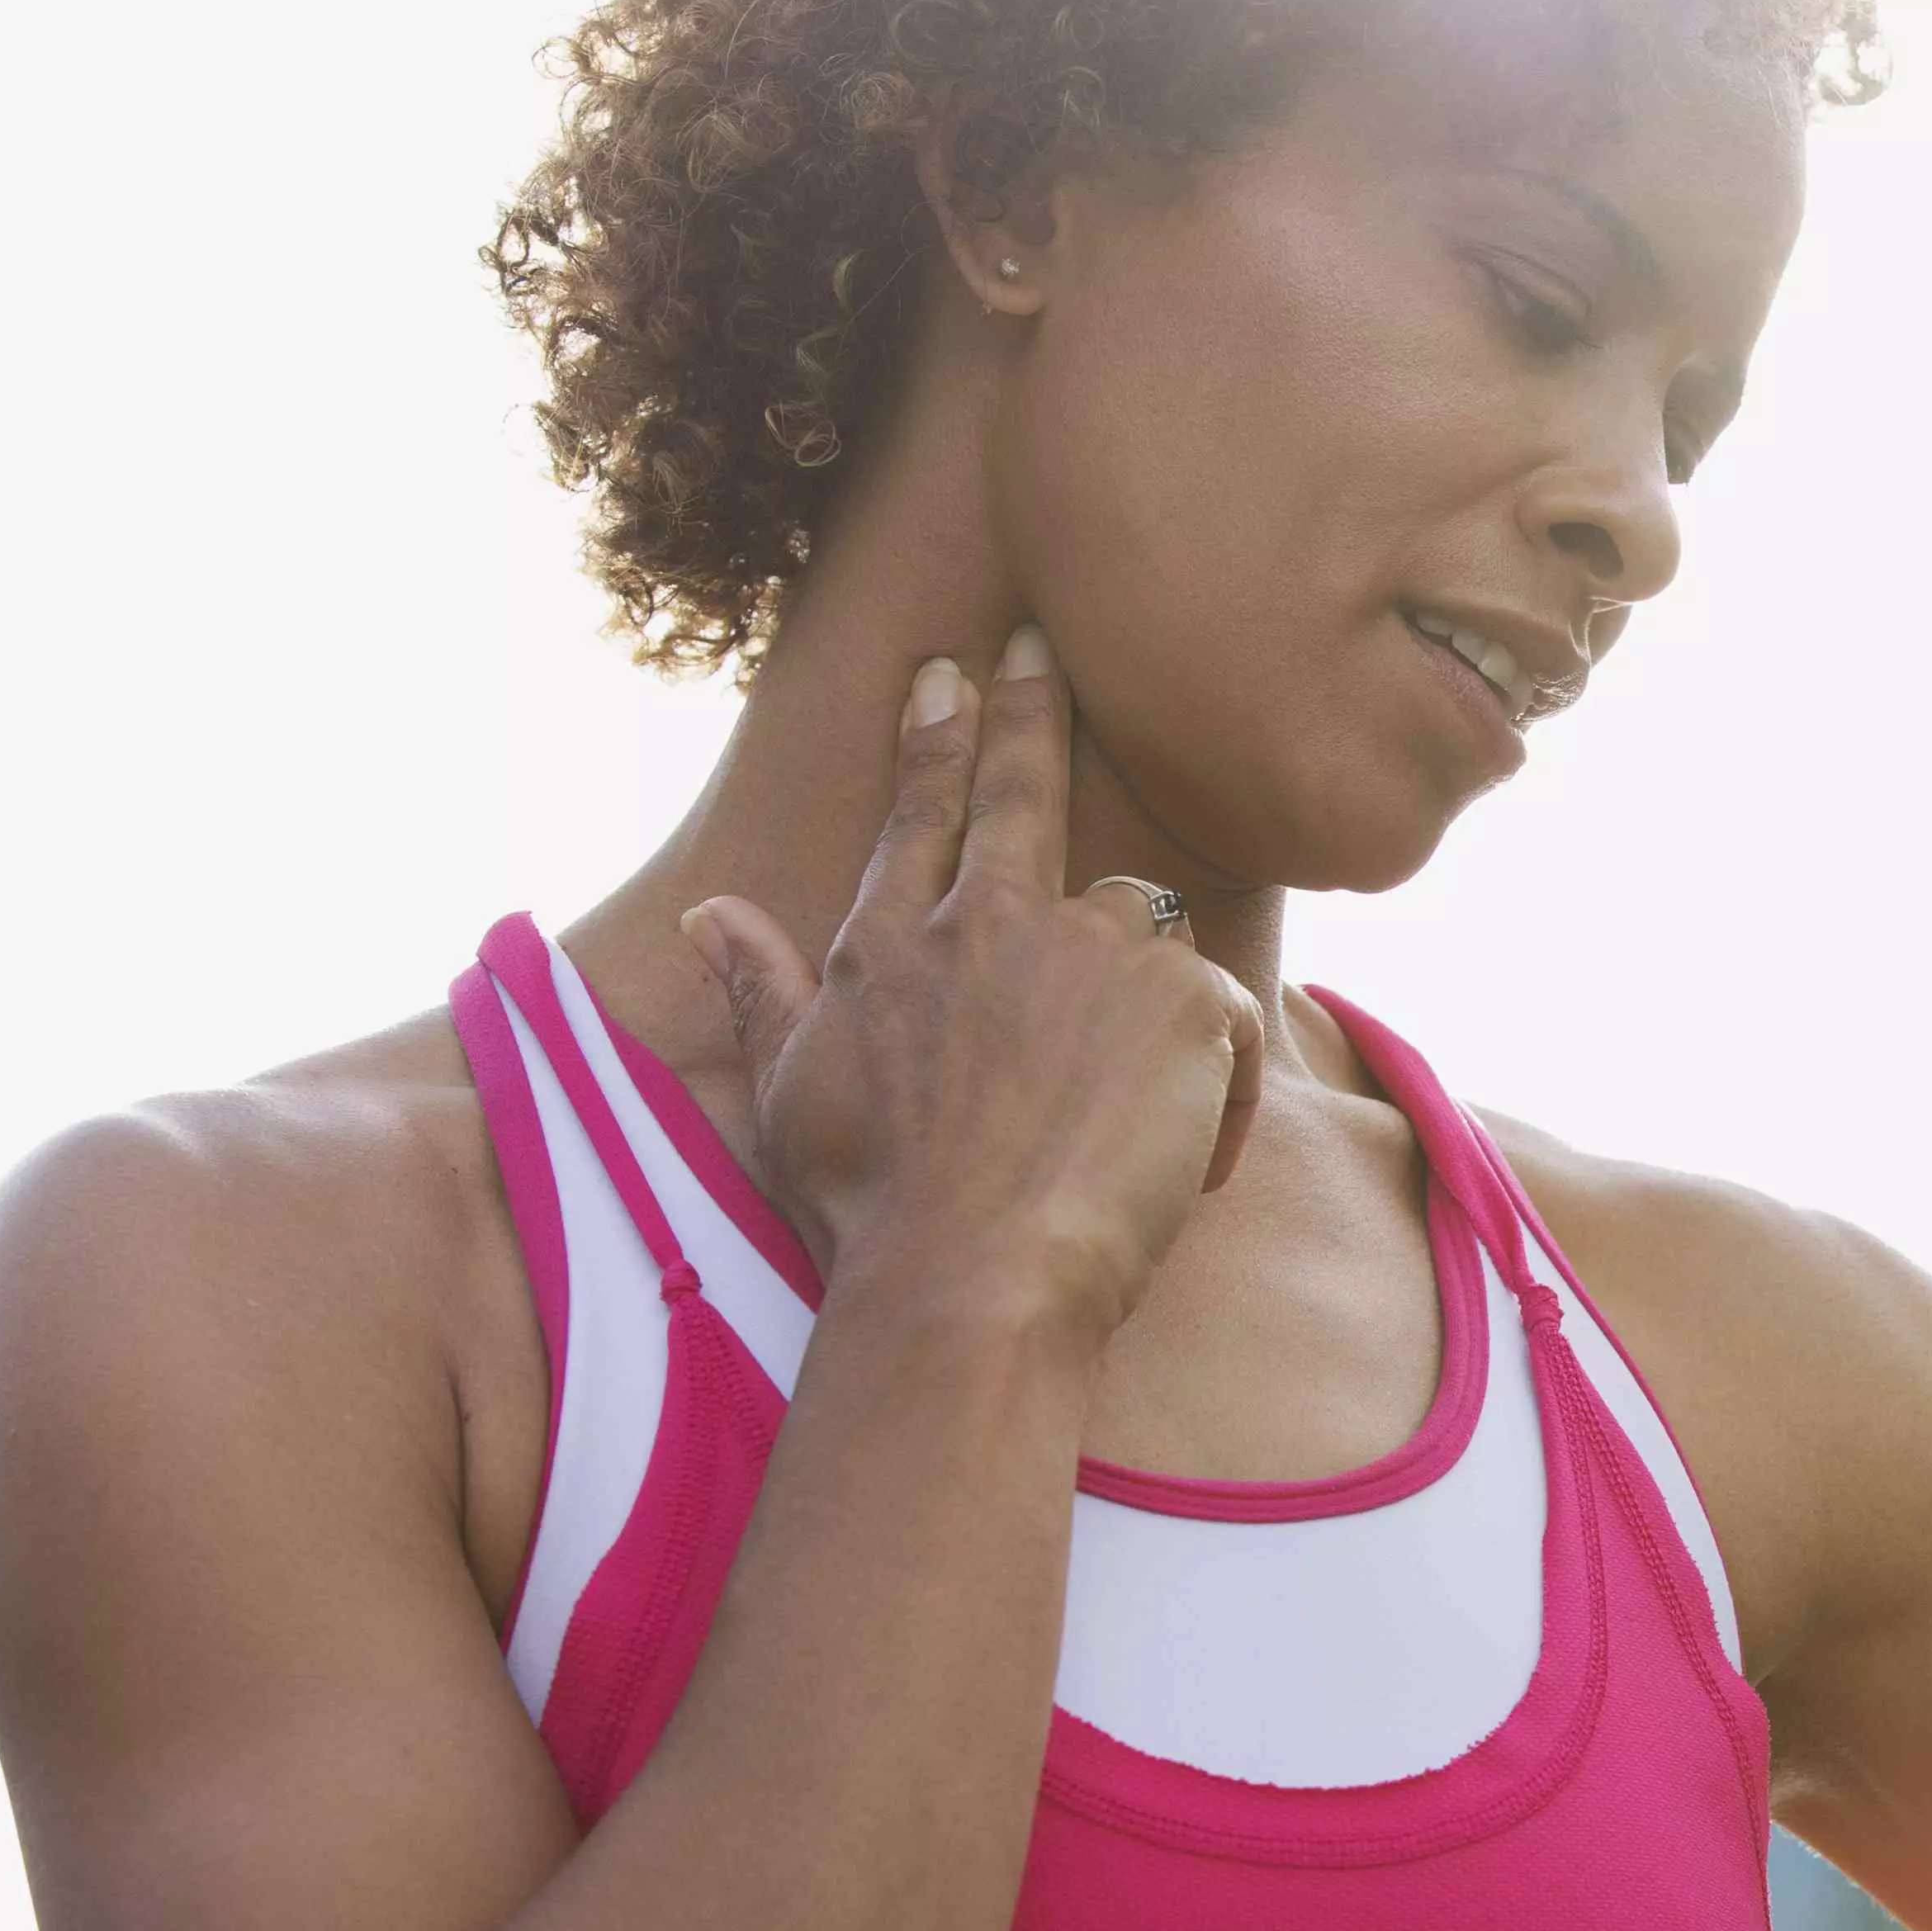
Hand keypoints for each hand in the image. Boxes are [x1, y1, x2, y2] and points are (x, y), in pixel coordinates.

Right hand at [679, 628, 1266, 1340]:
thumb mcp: (792, 1097)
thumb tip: (706, 916)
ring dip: (1148, 1005)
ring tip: (1129, 1119)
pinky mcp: (1184, 996)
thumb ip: (763, 990)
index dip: (936, 739)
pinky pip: (1225, 1022)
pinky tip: (1183, 1161)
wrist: (972, 1281)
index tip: (947, 674)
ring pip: (1144, 931)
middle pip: (1020, 792)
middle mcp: (987, 923)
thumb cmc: (876, 1213)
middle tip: (1040, 649)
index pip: (918, 814)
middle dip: (1029, 710)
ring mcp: (1090, 949)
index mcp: (890, 945)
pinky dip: (1215, 1092)